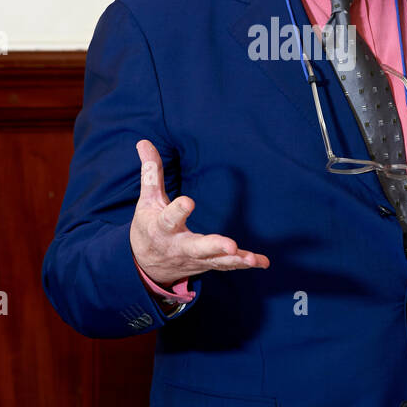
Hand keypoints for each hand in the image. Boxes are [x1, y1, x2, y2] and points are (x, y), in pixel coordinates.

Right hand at [130, 140, 269, 287]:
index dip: (178, 210)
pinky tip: (262, 262)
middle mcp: (179, 246)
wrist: (146, 265)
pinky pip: (227, 266)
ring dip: (235, 260)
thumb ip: (151, 172)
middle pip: (197, 248)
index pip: (169, 219)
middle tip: (230, 245)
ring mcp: (195, 258)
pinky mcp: (206, 264)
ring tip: (251, 258)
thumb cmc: (149, 227)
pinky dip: (245, 264)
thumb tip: (143, 141)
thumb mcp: (147, 200)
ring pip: (216, 261)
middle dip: (214, 247)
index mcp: (162, 228)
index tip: (188, 202)